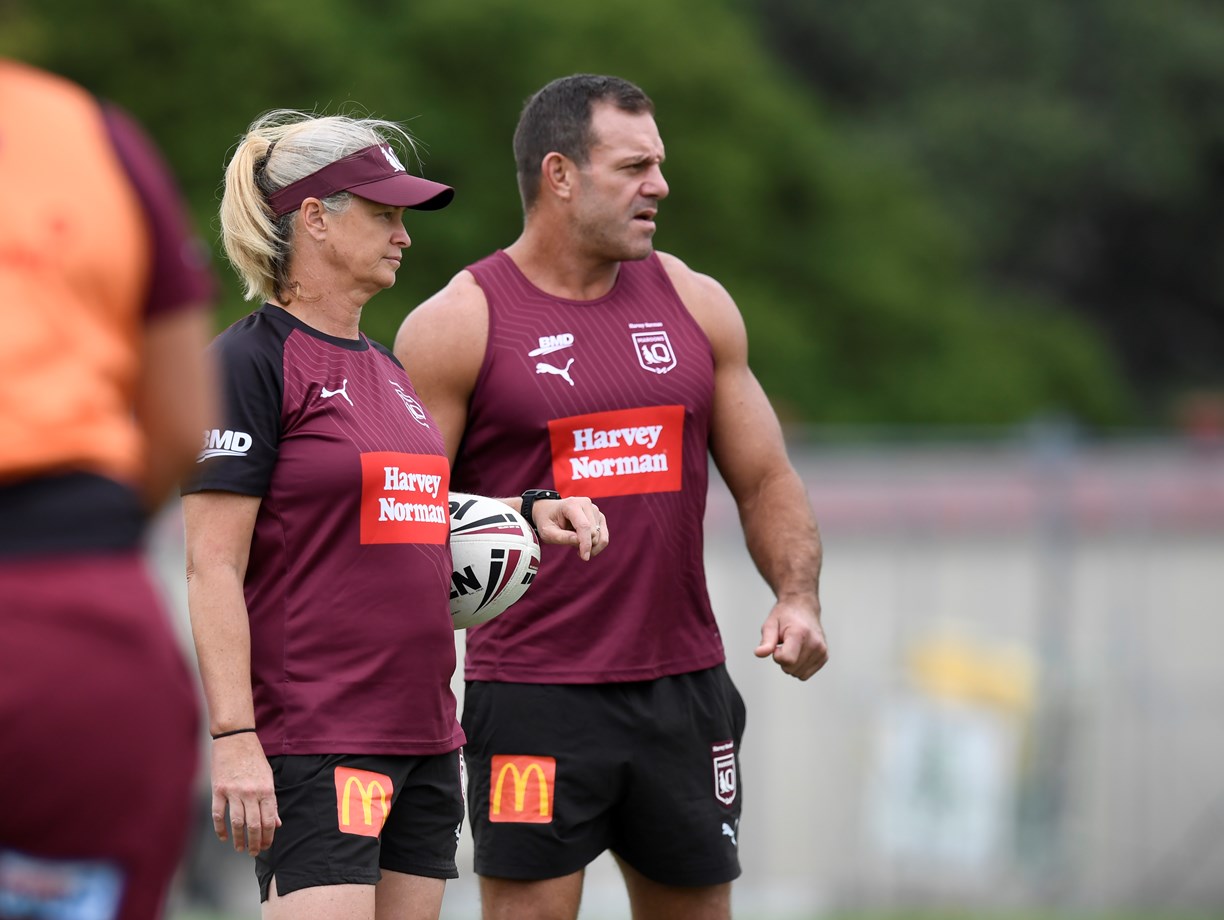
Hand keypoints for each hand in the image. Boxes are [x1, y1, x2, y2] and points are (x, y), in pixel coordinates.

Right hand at [209, 732, 280, 855]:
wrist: (235, 739)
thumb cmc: (254, 758)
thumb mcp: (268, 777)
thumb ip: (271, 801)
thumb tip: (276, 823)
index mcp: (266, 789)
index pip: (269, 820)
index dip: (268, 836)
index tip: (266, 846)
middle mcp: (251, 792)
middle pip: (254, 825)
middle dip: (255, 842)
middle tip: (254, 852)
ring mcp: (234, 792)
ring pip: (237, 823)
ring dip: (239, 839)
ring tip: (240, 848)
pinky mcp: (218, 790)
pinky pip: (218, 814)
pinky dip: (220, 829)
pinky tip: (223, 837)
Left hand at [533, 496, 607, 560]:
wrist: (550, 511)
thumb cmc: (547, 521)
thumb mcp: (547, 532)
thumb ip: (561, 537)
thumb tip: (579, 542)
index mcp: (571, 504)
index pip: (584, 526)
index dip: (586, 543)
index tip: (585, 557)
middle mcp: (586, 504)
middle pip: (593, 532)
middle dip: (584, 545)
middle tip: (570, 545)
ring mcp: (595, 509)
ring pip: (600, 536)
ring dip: (590, 546)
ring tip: (576, 545)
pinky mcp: (599, 516)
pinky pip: (604, 536)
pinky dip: (596, 545)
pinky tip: (584, 545)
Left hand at [754, 595, 827, 679]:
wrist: (803, 607)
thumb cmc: (785, 616)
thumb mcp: (770, 624)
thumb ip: (766, 641)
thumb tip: (759, 653)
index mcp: (800, 633)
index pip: (787, 659)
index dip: (776, 655)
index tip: (777, 644)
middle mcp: (815, 643)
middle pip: (791, 668)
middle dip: (783, 660)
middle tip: (785, 644)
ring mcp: (822, 650)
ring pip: (798, 674)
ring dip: (791, 664)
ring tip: (793, 647)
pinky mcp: (824, 656)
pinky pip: (805, 674)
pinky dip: (799, 667)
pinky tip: (799, 652)